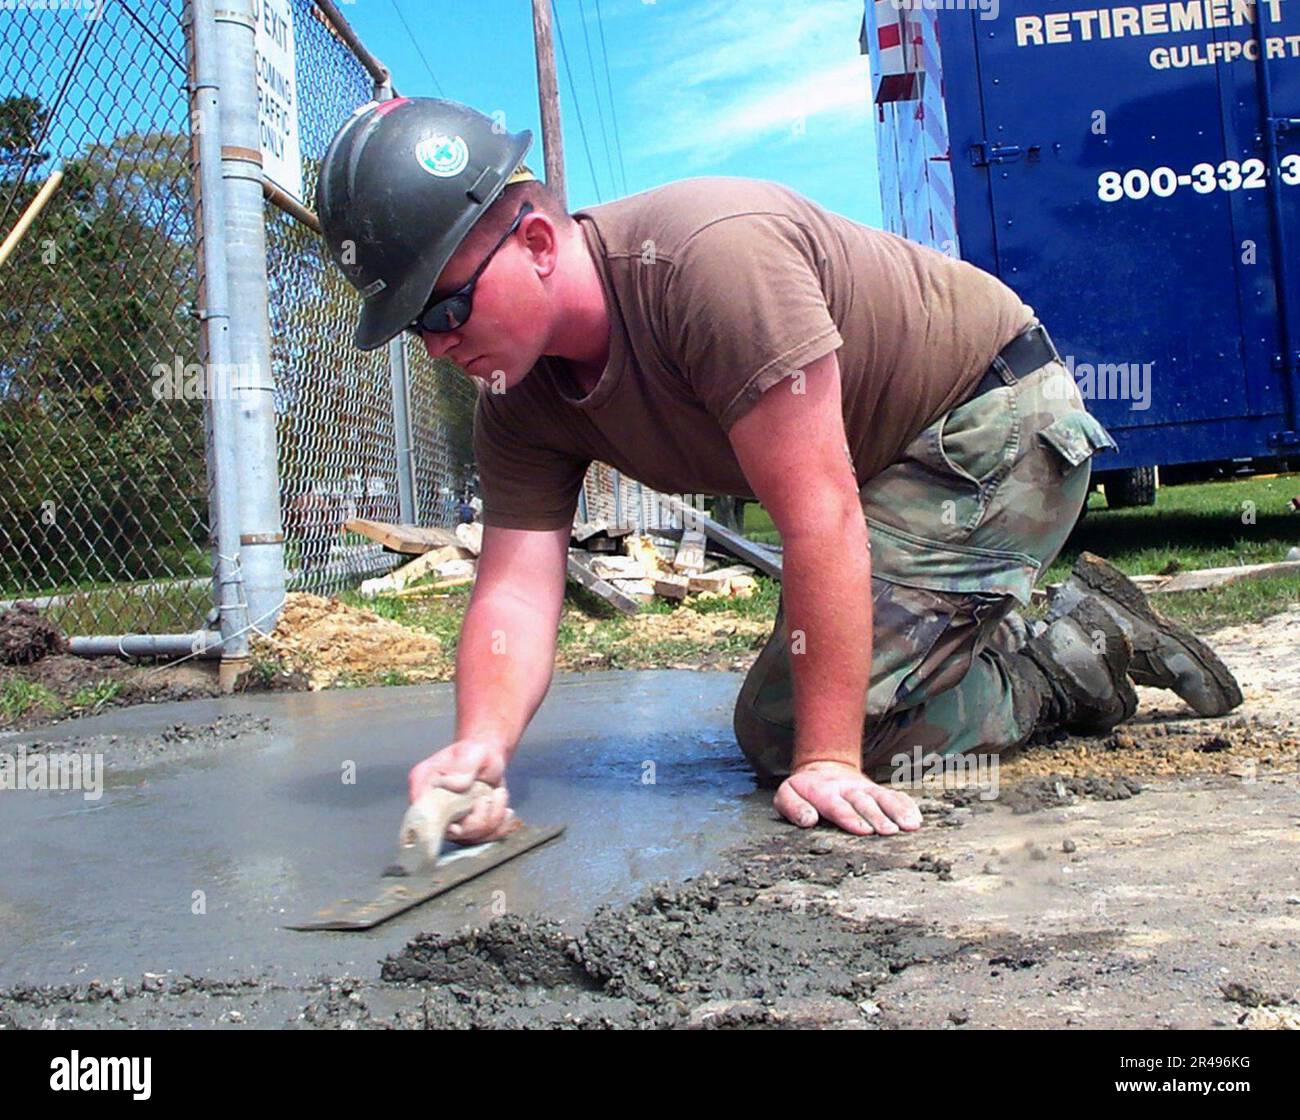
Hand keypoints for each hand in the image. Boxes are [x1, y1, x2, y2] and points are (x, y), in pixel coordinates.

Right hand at [408, 738, 512, 843]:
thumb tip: (454, 785)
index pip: (423, 815)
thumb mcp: (471, 753)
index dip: (445, 819)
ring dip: (493, 817)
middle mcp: (434, 811)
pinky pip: (484, 840)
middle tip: (487, 796)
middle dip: (478, 817)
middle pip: (452, 832)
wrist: (488, 758)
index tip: (469, 805)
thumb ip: (462, 768)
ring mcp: (450, 824)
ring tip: (498, 795)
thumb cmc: (475, 753)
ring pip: (472, 837)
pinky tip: (505, 811)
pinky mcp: (467, 831)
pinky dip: (500, 826)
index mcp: (424, 787)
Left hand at [775, 760, 922, 835]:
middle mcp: (848, 790)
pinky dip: (906, 806)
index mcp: (824, 793)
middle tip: (888, 831)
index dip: (850, 817)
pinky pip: (894, 796)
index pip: (838, 806)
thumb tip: (808, 820)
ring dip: (897, 811)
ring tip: (910, 825)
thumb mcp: (786, 795)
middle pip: (864, 803)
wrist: (823, 767)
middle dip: (877, 816)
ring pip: (883, 798)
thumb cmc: (804, 790)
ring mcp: (865, 789)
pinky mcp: (877, 791)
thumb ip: (792, 807)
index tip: (863, 830)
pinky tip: (916, 819)